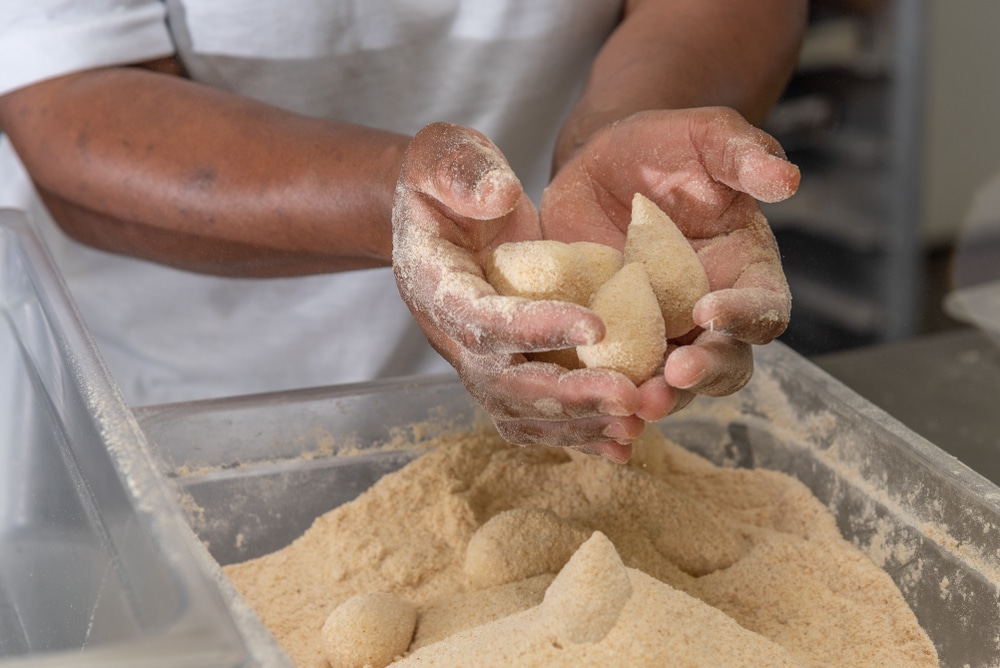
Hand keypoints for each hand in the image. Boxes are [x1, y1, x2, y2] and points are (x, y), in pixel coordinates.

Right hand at [393, 122, 654, 462]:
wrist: (437, 218)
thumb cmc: (444, 181)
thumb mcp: (440, 154)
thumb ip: (461, 170)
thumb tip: (501, 195)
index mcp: (435, 285)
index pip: (482, 318)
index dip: (535, 327)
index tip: (595, 325)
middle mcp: (453, 336)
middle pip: (504, 384)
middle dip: (567, 395)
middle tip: (628, 396)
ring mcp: (477, 361)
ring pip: (521, 411)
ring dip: (577, 424)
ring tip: (635, 423)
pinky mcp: (503, 371)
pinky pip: (533, 415)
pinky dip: (574, 433)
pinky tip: (622, 443)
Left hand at [541, 107, 797, 408]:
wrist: (599, 162)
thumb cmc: (664, 146)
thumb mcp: (704, 137)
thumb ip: (744, 154)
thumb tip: (786, 179)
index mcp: (746, 273)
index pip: (764, 310)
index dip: (744, 317)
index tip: (708, 310)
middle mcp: (709, 315)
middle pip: (725, 363)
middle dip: (702, 374)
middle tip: (672, 377)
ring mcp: (660, 333)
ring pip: (670, 384)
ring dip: (656, 397)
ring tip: (630, 401)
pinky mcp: (612, 338)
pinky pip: (613, 373)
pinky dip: (605, 388)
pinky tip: (584, 393)